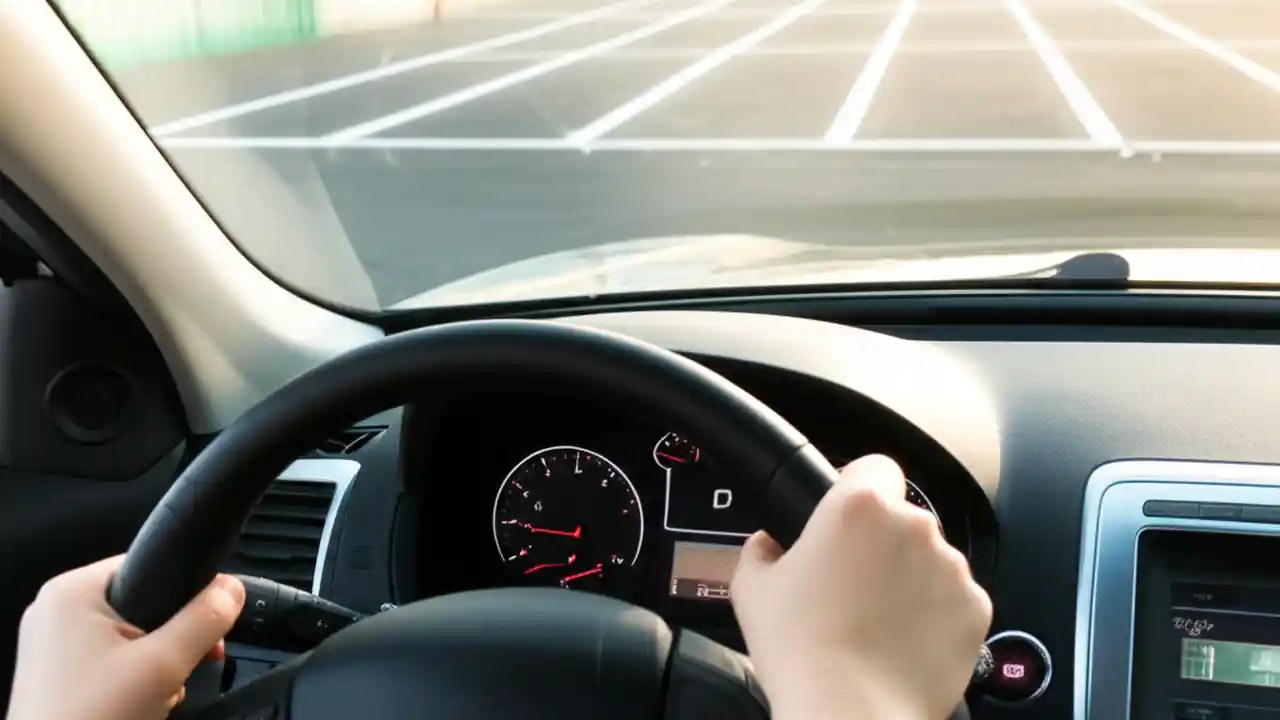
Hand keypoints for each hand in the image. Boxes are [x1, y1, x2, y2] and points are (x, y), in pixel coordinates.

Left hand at [6, 556, 244, 719]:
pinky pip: (111, 660)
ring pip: (131, 636)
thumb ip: (204, 620)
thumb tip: (233, 588)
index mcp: (73, 591)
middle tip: (185, 668)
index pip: (150, 566)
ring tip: (158, 694)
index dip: (188, 593)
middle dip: (173, 639)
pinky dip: (134, 678)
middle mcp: (57, 611)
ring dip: (157, 663)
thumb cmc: (93, 717)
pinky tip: (140, 704)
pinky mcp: (57, 676)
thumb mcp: (163, 665)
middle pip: (144, 604)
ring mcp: (53, 646)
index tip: (210, 627)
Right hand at [731, 455, 991, 719]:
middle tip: (850, 584)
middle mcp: (913, 527)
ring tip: (876, 621)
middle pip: (902, 517)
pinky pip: (954, 599)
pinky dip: (936, 615)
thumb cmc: (801, 652)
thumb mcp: (753, 587)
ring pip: (931, 559)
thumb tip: (771, 544)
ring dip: (910, 578)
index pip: (874, 466)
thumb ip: (763, 548)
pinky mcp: (975, 609)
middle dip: (882, 543)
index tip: (846, 516)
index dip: (857, 488)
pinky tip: (902, 641)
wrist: (849, 713)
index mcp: (859, 507)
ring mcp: (951, 568)